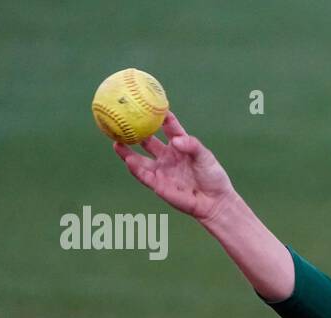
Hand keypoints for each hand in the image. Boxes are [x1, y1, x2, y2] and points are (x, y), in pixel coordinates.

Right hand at [113, 112, 235, 223]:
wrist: (214, 202)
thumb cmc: (213, 177)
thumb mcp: (205, 157)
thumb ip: (191, 145)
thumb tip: (176, 140)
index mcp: (181, 146)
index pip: (169, 127)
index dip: (160, 115)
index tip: (151, 102)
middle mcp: (168, 157)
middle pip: (148, 142)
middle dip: (136, 132)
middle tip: (124, 121)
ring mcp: (162, 171)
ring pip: (140, 160)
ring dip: (127, 152)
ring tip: (115, 141)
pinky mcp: (159, 185)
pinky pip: (144, 176)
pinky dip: (135, 168)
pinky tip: (128, 160)